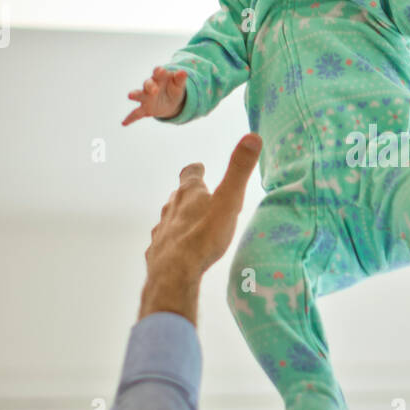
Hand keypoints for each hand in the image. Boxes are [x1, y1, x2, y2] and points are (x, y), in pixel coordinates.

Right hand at [123, 66, 187, 125]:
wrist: (171, 100)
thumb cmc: (173, 88)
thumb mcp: (179, 84)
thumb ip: (180, 79)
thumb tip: (183, 72)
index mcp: (159, 77)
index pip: (158, 73)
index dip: (159, 72)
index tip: (161, 71)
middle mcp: (150, 86)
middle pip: (148, 84)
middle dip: (150, 86)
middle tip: (154, 89)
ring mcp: (146, 98)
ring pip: (139, 95)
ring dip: (135, 95)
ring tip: (130, 95)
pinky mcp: (145, 109)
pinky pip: (136, 114)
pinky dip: (130, 118)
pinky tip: (124, 123)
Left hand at [139, 134, 262, 322]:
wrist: (175, 273)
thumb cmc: (204, 235)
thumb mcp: (229, 201)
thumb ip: (240, 170)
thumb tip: (252, 136)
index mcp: (189, 194)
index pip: (190, 174)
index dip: (195, 170)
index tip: (199, 167)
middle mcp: (171, 208)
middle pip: (178, 196)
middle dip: (188, 195)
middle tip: (198, 196)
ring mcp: (161, 230)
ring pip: (169, 218)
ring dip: (179, 218)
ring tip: (190, 224)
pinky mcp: (156, 251)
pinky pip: (164, 242)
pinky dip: (171, 241)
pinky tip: (177, 249)